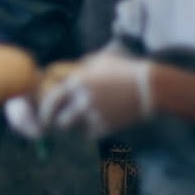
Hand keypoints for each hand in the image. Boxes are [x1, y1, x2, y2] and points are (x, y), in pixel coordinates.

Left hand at [37, 50, 154, 138]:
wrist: (150, 88)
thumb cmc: (123, 71)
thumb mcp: (98, 61)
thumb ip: (78, 69)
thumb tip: (59, 75)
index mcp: (78, 83)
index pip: (51, 100)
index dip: (44, 109)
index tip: (44, 114)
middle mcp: (83, 101)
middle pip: (59, 120)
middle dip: (55, 122)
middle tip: (55, 122)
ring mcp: (94, 116)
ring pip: (73, 128)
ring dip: (73, 125)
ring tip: (80, 118)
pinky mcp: (106, 127)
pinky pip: (88, 133)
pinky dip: (88, 130)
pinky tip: (97, 121)